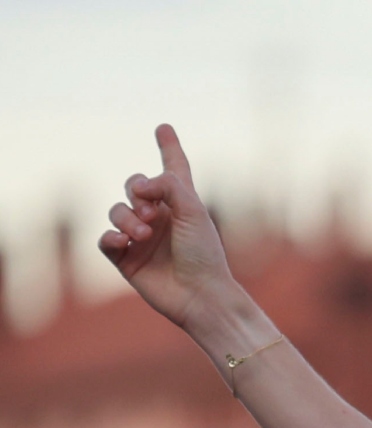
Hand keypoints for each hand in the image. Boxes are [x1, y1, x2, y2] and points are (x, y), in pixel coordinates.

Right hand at [98, 124, 235, 328]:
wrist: (201, 295)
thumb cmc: (204, 255)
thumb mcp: (194, 211)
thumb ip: (168, 185)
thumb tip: (139, 185)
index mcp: (182, 204)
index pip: (173, 170)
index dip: (169, 148)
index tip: (164, 128)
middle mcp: (160, 218)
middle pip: (133, 186)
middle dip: (137, 193)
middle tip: (152, 213)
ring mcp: (141, 238)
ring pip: (116, 211)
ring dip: (126, 218)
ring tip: (144, 234)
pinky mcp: (126, 259)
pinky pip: (106, 239)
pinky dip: (112, 236)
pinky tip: (125, 242)